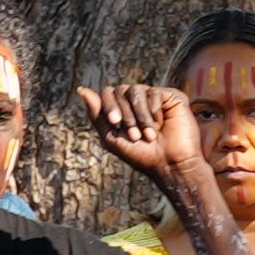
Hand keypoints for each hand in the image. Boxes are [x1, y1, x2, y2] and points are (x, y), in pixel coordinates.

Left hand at [79, 84, 207, 187]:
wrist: (171, 164)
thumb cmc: (142, 156)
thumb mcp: (112, 138)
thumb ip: (97, 116)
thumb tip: (81, 90)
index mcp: (125, 109)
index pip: (108, 93)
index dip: (108, 105)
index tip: (115, 122)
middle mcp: (139, 101)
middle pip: (120, 90)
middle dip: (125, 114)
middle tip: (135, 135)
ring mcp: (155, 98)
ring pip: (136, 90)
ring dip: (139, 115)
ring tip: (150, 134)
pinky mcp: (172, 97)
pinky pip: (154, 92)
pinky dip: (153, 110)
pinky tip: (161, 123)